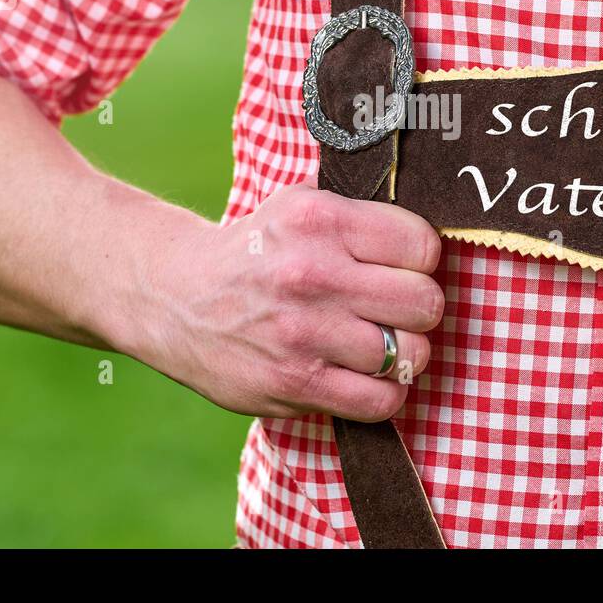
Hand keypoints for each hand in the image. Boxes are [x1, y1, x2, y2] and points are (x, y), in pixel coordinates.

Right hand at [120, 177, 444, 421]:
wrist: (175, 297)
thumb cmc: (256, 248)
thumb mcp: (298, 202)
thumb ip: (360, 204)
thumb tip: (427, 212)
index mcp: (320, 220)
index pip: (422, 245)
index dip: (421, 259)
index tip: (403, 266)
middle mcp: (313, 275)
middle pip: (424, 302)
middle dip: (419, 307)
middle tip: (396, 308)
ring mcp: (303, 334)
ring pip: (409, 355)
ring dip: (404, 353)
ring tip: (382, 342)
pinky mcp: (294, 384)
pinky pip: (379, 400)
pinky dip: (385, 393)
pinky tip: (367, 376)